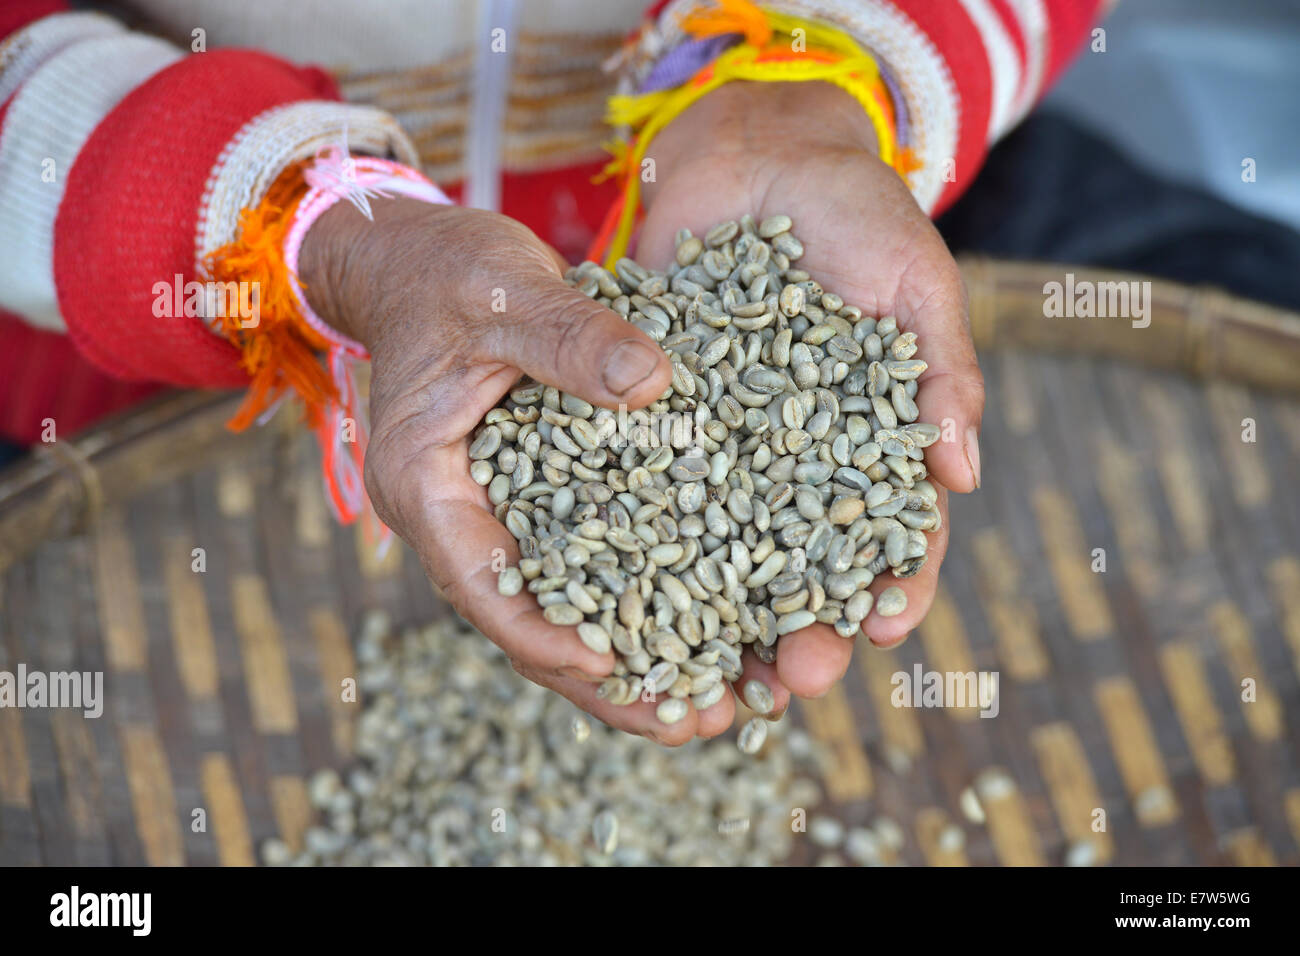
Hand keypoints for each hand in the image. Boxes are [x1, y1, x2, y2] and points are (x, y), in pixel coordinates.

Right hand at [299, 198, 748, 743]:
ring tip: (708, 704)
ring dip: (626, 657)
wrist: (413, 259)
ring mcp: (492, 511)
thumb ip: (572, 337)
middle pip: (524, 622)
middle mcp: (455, 515)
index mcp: (425, 481)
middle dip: (602, 680)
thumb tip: (653, 383)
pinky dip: (631, 597)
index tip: (613, 664)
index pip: (479, 580)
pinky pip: (580, 561)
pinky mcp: (531, 495)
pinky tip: (700, 622)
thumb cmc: (445, 271)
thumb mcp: (506, 293)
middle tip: (689, 722)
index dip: (542, 631)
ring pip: (557, 605)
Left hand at [640, 80, 984, 696]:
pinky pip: (652, 483)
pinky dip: (642, 539)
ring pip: (728, 547)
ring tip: (711, 667)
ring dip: (724, 613)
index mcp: (873, 442)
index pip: (894, 534)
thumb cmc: (858, 213)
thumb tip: (964, 474)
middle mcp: (799, 459)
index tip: (881, 626)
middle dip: (805, 627)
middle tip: (794, 677)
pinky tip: (625, 590)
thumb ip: (941, 374)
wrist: (761, 149)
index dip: (893, 584)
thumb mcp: (917, 284)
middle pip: (806, 565)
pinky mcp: (663, 418)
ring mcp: (730, 445)